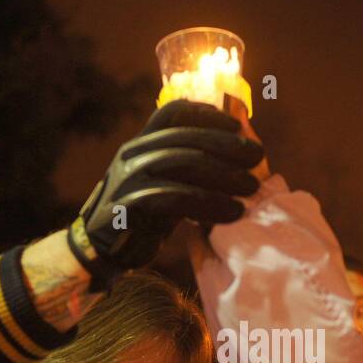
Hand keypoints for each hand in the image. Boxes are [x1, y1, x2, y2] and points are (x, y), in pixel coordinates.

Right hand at [69, 100, 264, 287]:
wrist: (104, 249)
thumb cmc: (144, 216)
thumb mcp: (166, 182)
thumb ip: (189, 164)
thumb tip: (236, 147)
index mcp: (141, 143)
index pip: (173, 113)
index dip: (207, 114)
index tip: (239, 126)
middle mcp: (133, 154)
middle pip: (185, 138)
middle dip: (227, 145)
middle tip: (258, 157)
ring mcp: (128, 178)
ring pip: (182, 164)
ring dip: (223, 175)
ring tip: (252, 188)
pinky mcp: (128, 205)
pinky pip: (174, 198)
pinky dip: (208, 203)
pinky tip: (232, 212)